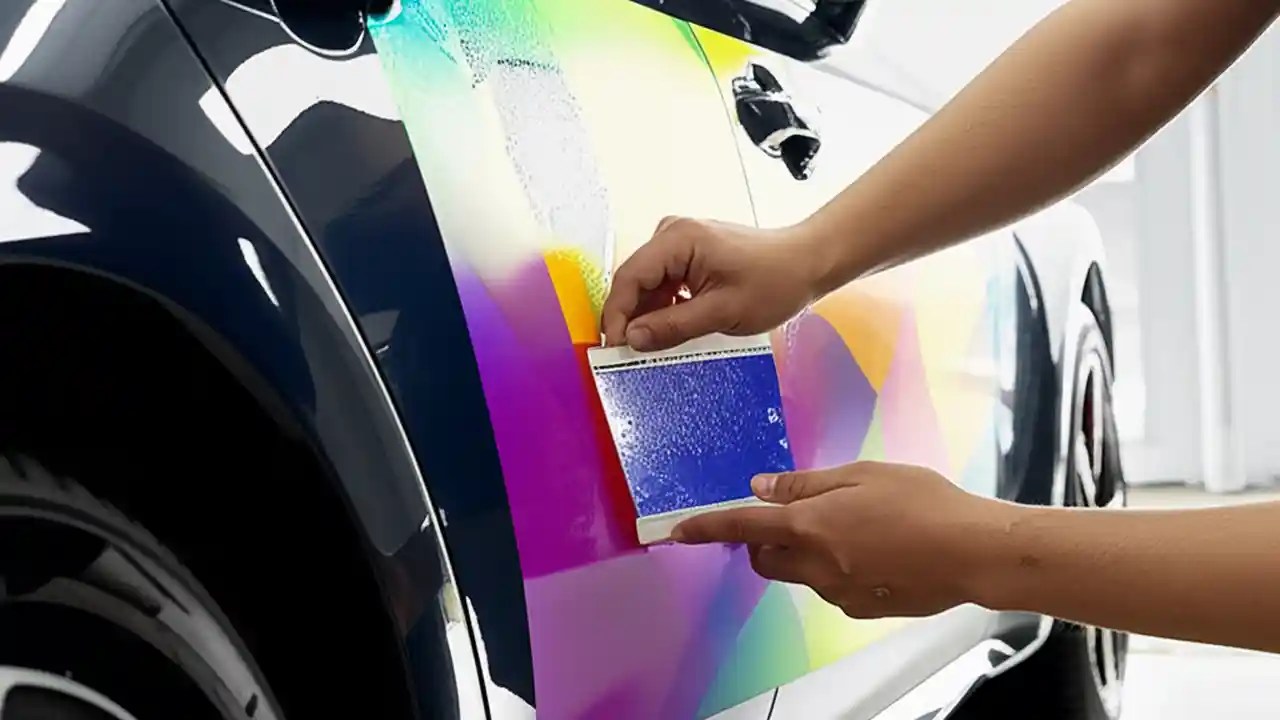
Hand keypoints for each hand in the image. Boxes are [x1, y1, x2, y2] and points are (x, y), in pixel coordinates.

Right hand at [601, 217, 820, 350]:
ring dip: (649, 316)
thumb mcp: (722, 312)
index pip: (629, 278)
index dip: (616, 316)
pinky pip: (664, 284)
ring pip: (648, 286)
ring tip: (654, 347)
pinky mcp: (689, 254)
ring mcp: (680, 243)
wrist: (806, 263)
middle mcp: (673, 234)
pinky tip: (671, 331)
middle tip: (630, 356)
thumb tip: (633, 339)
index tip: (614, 348)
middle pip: (635, 281)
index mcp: (678, 239)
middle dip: (631, 319)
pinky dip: (664, 309)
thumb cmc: (775, 281)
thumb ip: (672, 326)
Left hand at [671, 462, 1017, 618]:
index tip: (676, 531)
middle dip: (762, 541)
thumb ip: (806, 484)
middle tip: (791, 516)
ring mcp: (838, 593)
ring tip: (853, 526)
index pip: (742, 528)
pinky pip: (831, 587)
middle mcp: (816, 566)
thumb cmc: (922, 502)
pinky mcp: (861, 609)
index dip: (706, 528)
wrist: (972, 552)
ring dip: (803, 553)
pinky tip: (875, 550)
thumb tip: (762, 488)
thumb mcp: (862, 475)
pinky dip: (835, 568)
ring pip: (799, 574)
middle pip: (765, 559)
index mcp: (811, 526)